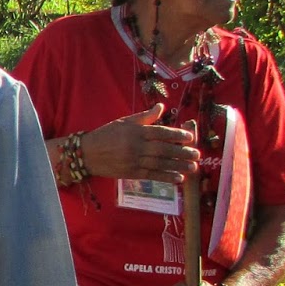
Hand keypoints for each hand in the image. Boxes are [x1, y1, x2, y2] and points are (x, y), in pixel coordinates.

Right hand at [81, 103, 199, 183]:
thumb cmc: (106, 135)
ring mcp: (134, 160)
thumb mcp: (124, 122)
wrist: (87, 153)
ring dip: (178, 166)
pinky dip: (166, 177)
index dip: (176, 135)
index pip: (160, 132)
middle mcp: (136, 146)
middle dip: (182, 152)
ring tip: (193, 167)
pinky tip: (178, 178)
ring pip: (160, 163)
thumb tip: (162, 107)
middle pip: (163, 149)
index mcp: (135, 131)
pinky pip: (152, 175)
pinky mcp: (131, 173)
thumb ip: (145, 116)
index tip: (190, 137)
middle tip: (196, 154)